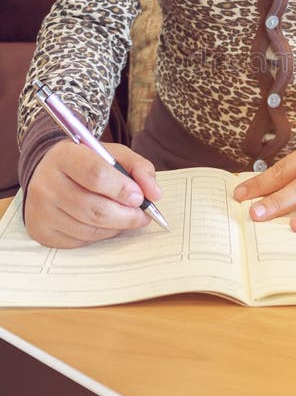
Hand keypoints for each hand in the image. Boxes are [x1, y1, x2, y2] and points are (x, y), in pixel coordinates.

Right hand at [24, 140, 162, 247]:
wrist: (49, 173)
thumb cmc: (87, 162)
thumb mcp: (114, 155)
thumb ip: (139, 168)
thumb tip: (155, 194)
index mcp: (64, 155)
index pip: (96, 174)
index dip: (122, 189)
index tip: (140, 197)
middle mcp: (46, 183)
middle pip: (95, 208)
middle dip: (126, 215)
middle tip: (142, 214)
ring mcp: (41, 210)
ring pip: (90, 228)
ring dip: (117, 227)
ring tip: (126, 217)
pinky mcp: (42, 231)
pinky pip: (81, 240)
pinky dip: (101, 235)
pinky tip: (106, 223)